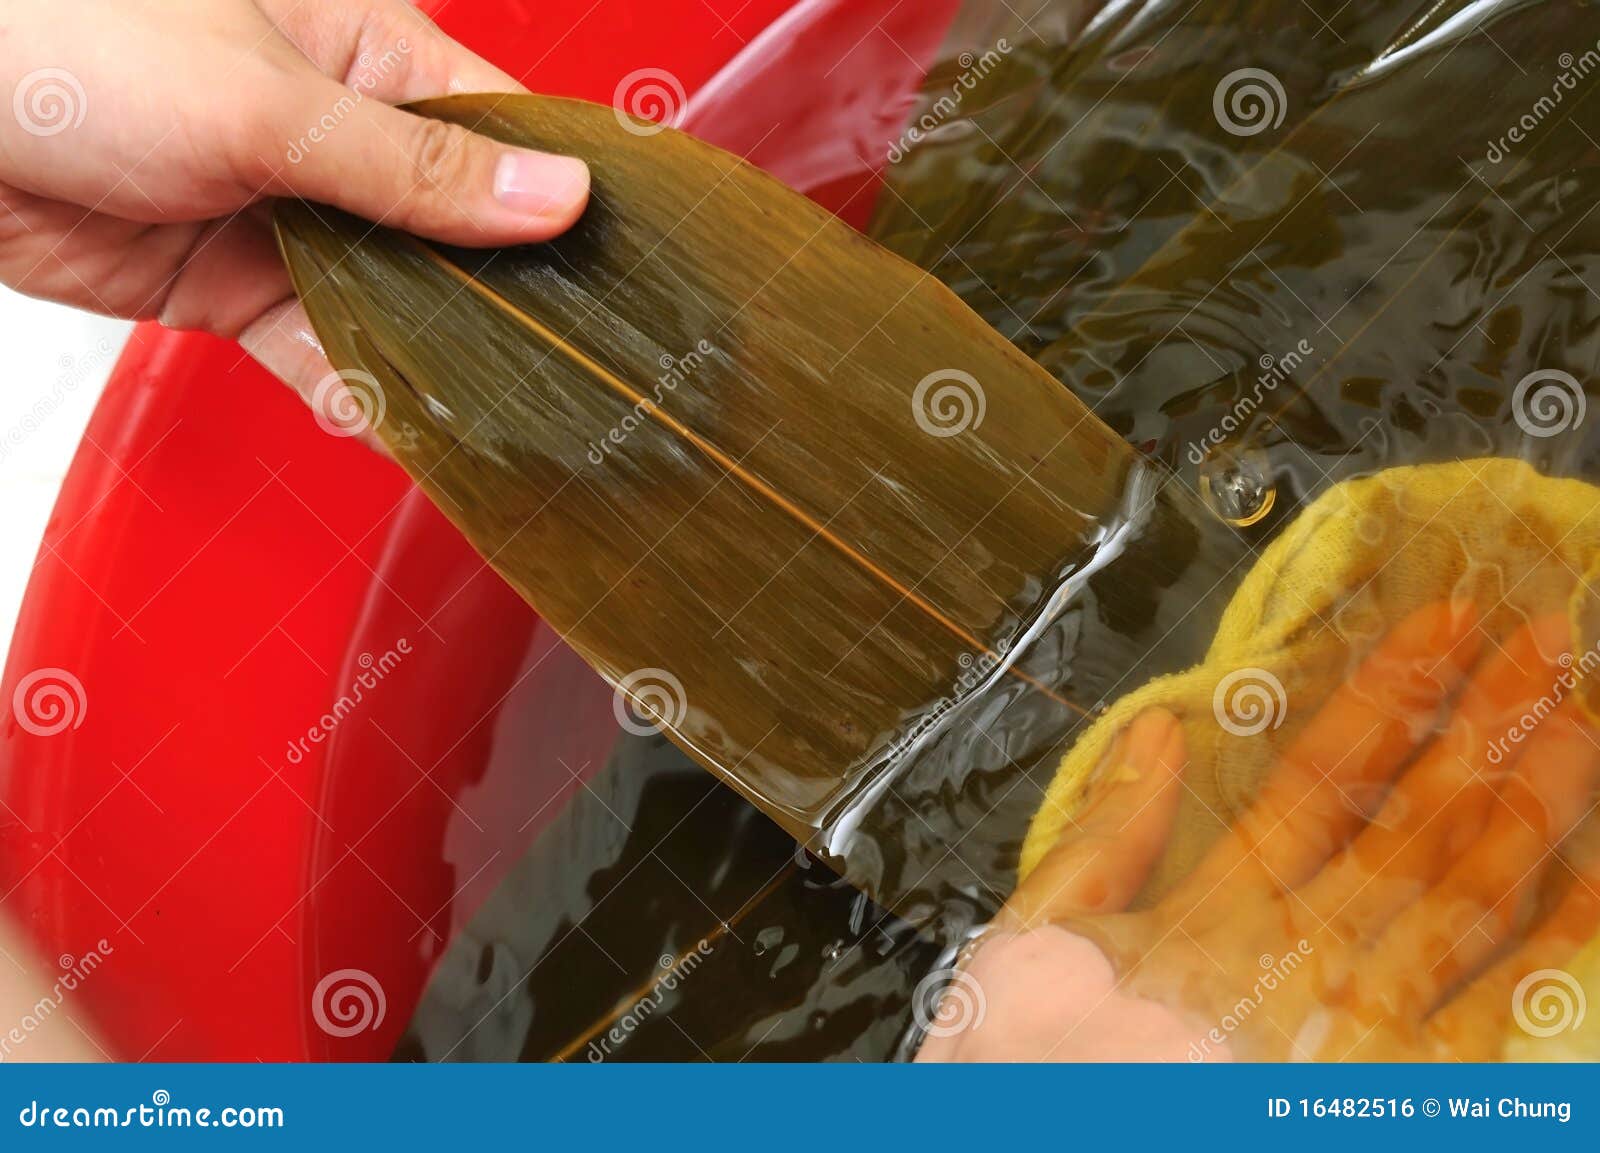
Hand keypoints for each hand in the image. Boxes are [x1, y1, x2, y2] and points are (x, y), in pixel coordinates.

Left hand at [0, 0, 588, 414]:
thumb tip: (554, 196)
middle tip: (570, 368)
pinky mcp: (234, 285)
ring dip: (435, 357)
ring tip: (501, 413)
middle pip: (458, 232)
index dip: (563, 197)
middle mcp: (342, 137)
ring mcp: (290, 215)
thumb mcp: (268, 104)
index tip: (624, 270)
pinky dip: (357, 391)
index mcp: (367, 52)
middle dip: (504, 298)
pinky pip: (318, 348)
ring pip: (395, 302)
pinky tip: (405, 427)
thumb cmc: (67, 39)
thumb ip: (415, 169)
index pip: (504, 129)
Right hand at [922, 601, 1599, 1060]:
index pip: (1326, 775)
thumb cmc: (1037, 1071)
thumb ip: (1107, 835)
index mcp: (1218, 908)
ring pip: (1473, 897)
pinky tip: (1590, 884)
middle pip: (1420, 820)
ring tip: (1583, 726)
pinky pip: (1498, 1011)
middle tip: (1549, 642)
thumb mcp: (1038, 937)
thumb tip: (1157, 734)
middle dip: (1490, 723)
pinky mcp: (1397, 1089)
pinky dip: (1554, 944)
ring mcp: (1364, 1027)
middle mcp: (1306, 955)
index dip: (1392, 694)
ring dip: (1536, 806)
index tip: (1443, 626)